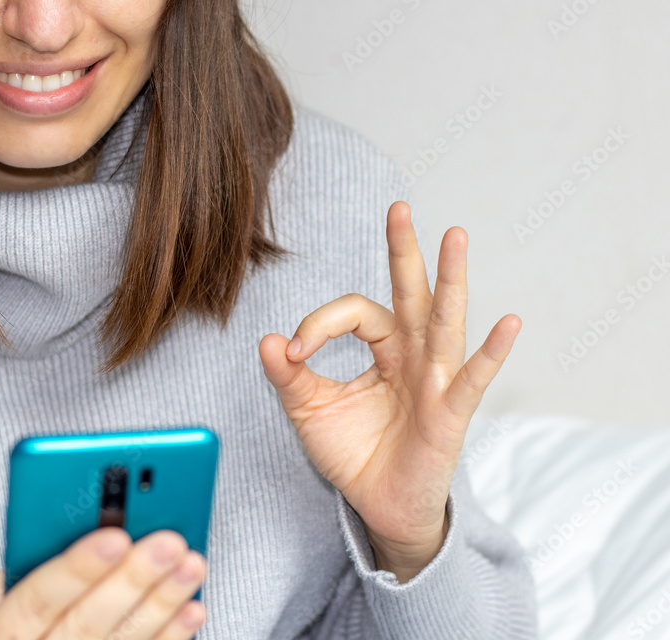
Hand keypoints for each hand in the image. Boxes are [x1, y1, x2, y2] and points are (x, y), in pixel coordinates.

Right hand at [0, 528, 206, 639]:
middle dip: (132, 581)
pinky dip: (166, 639)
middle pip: (85, 625)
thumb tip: (64, 539)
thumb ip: (7, 578)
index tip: (115, 537)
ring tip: (190, 569)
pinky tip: (189, 612)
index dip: (76, 570)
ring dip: (161, 607)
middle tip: (170, 543)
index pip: (33, 601)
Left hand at [258, 201, 520, 581]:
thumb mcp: (309, 410)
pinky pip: (472, 379)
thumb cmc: (353, 451)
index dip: (318, 324)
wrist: (377, 505)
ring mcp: (435, 381)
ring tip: (455, 237)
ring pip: (443, 322)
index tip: (291, 351)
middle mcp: (413, 355)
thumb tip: (266, 340)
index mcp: (382, 348)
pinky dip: (490, 353)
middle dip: (404, 252)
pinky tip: (508, 323)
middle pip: (410, 294)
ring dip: (449, 280)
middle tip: (398, 209)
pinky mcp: (450, 413)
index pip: (355, 313)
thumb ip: (288, 376)